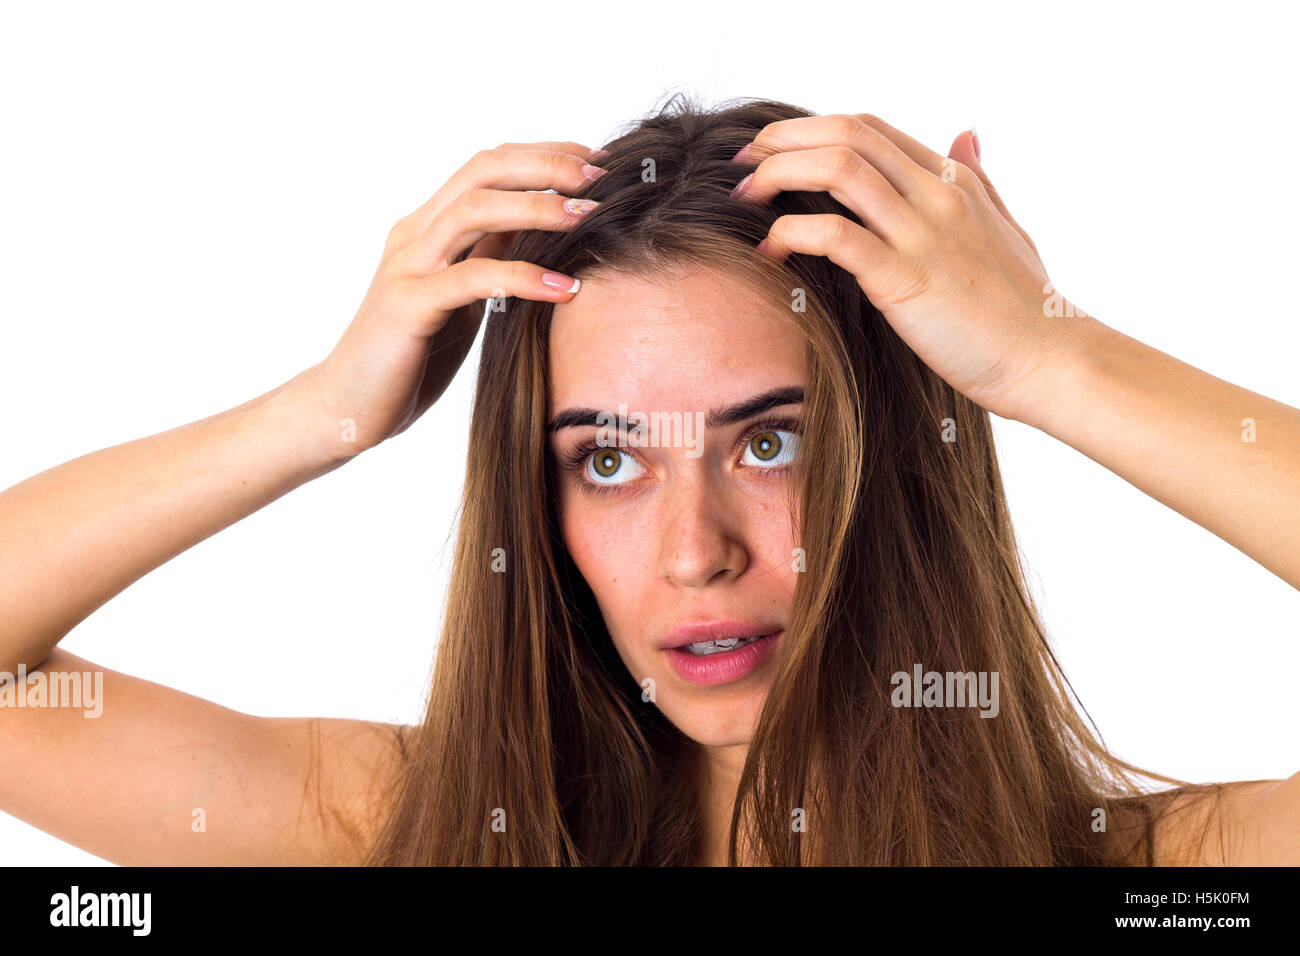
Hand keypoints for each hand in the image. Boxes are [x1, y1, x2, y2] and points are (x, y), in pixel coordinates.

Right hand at [299, 141, 606, 453]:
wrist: (347, 407)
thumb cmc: (410, 357)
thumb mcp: (461, 299)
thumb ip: (488, 259)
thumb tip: (540, 233)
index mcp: (428, 228)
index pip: (487, 166)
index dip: (542, 155)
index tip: (594, 161)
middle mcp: (415, 236)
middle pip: (482, 171)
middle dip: (546, 166)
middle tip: (599, 175)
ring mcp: (408, 268)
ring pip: (474, 211)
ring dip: (537, 207)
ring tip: (588, 217)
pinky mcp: (408, 307)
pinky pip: (472, 279)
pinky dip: (523, 276)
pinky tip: (567, 289)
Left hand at [732, 113, 1092, 422]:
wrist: (1050, 362)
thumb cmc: (1024, 308)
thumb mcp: (1005, 227)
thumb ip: (978, 179)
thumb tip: (967, 133)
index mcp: (953, 183)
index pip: (870, 127)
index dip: (810, 129)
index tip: (772, 150)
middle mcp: (936, 197)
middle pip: (848, 133)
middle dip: (783, 139)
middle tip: (745, 162)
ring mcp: (923, 236)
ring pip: (838, 170)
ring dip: (780, 173)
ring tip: (747, 195)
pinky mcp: (905, 280)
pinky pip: (836, 236)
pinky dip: (791, 232)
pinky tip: (770, 249)